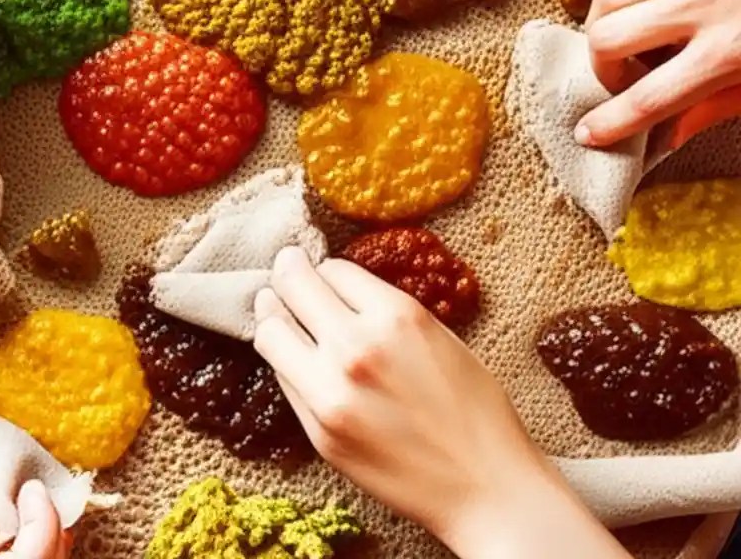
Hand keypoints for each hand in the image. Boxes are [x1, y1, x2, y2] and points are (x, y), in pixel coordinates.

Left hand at [253, 248, 629, 558]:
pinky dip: (285, 359)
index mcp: (397, 317)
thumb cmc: (475, 412)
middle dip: (287, 271)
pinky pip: (283, 376)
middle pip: (291, 284)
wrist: (485, 487)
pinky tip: (292, 355)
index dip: (327, 269)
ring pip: (270, 330)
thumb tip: (338, 290)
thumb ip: (386, 312)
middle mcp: (356, 347)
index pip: (333, 268)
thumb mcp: (441, 339)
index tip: (323, 272)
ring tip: (273, 308)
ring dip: (271, 313)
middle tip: (285, 267)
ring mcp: (330, 390)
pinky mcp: (317, 428)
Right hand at [577, 0, 740, 148]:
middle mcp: (704, 7)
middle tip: (621, 80)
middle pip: (610, 39)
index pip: (651, 98)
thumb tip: (666, 137)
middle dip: (602, 68)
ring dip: (602, 24)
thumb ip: (714, 108)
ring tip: (620, 40)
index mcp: (728, 53)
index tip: (589, 134)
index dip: (612, 122)